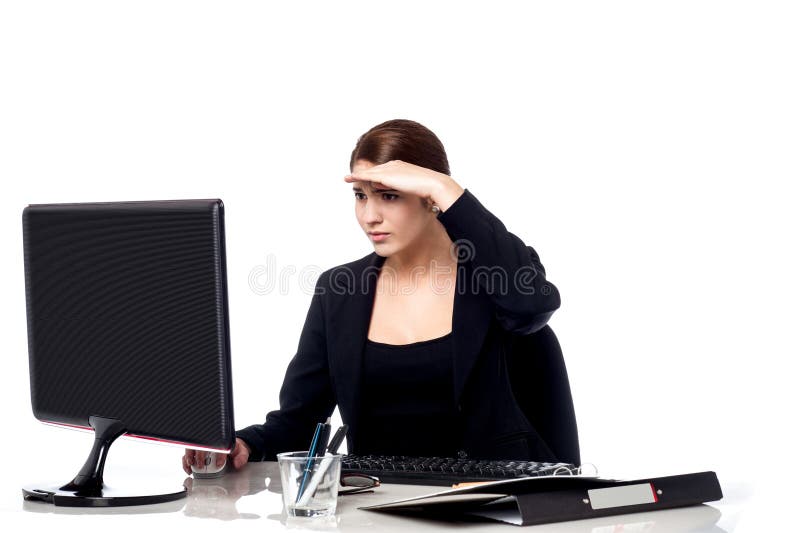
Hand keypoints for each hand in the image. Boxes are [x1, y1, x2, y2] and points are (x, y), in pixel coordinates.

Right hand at [182, 438, 250, 474]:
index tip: (219, 463)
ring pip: (192, 446)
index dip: (219, 454)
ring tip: (191, 464)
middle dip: (200, 455)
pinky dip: (186, 459)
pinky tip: (188, 467)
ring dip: (190, 455)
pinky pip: (188, 452)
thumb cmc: (234, 448)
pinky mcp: (197, 449)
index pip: (220, 444)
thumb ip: (242, 457)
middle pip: (202, 444)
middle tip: (201, 465)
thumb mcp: (242, 451)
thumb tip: (237, 463)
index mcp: (223, 440)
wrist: (230, 446)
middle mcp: (211, 441)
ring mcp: (203, 444)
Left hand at [344, 160, 463, 212]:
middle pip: (375, 170)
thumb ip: (404, 189)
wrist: (432, 185)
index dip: (375, 175)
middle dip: (364, 173)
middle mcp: (394, 165)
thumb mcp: (414, 190)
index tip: (368, 179)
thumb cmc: (429, 191)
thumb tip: (399, 194)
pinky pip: (367, 175)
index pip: (385, 171)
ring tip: (348, 178)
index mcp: (402, 167)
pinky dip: (358, 176)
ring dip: (358, 175)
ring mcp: (389, 169)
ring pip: (369, 172)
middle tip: (352, 176)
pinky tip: (350, 178)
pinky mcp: (385, 175)